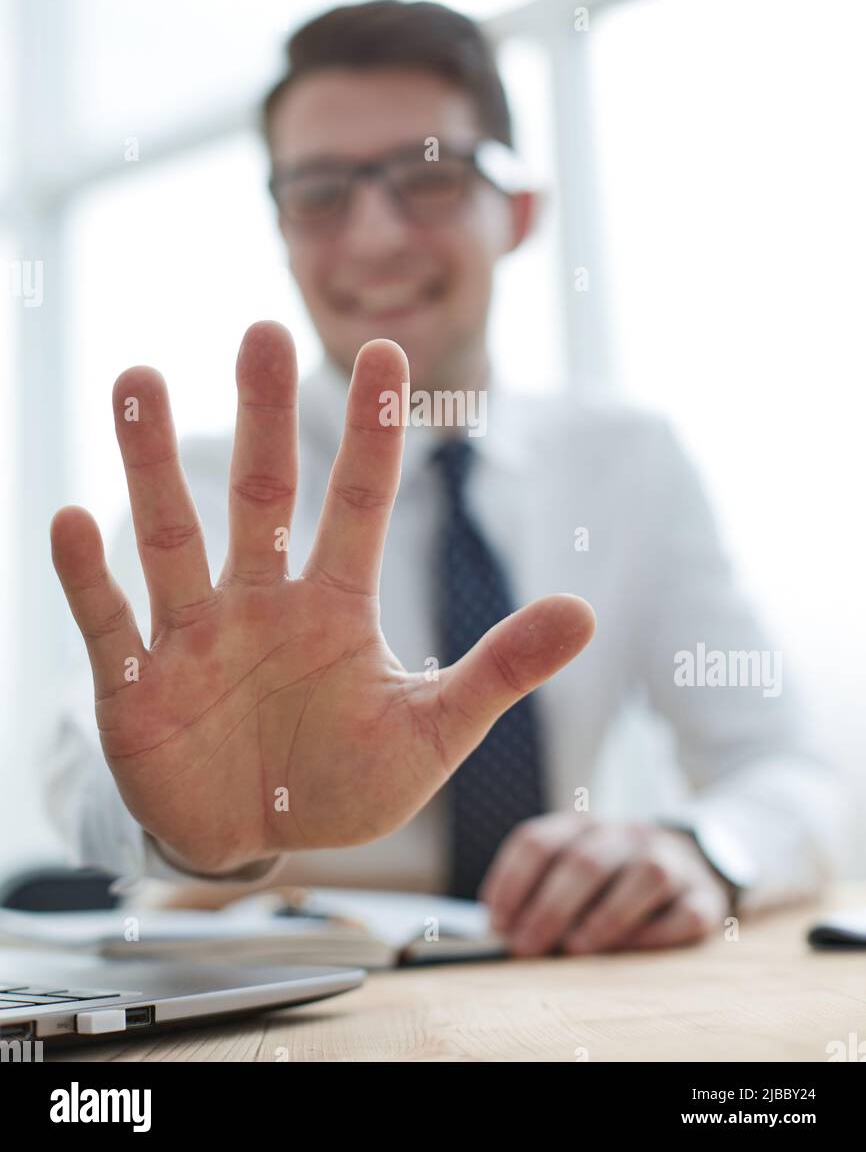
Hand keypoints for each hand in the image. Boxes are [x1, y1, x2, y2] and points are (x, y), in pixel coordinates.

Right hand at [51, 322, 594, 874]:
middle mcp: (260, 602)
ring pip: (172, 538)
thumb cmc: (341, 781)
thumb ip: (499, 670)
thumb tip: (587, 611)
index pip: (358, 502)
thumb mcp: (431, 732)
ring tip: (140, 380)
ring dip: (153, 465)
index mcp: (333, 606)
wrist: (253, 841)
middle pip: (260, 499)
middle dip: (262, 420)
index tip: (387, 352)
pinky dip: (89, 577)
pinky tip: (71, 516)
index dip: (372, 432)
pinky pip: (110, 623)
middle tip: (261, 332)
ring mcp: (194, 637)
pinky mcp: (136, 686)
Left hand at [479, 813, 730, 955]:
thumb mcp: (573, 868)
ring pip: (645, 875)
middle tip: (525, 947)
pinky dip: (656, 933)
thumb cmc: (612, 878)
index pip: (538, 841)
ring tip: (576, 949)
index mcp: (584, 825)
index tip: (496, 923)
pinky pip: (687, 912)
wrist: (692, 860)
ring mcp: (671, 861)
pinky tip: (629, 951)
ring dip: (605, 915)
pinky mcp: (705, 896)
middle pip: (586, 860)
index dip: (511, 881)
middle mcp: (627, 835)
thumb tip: (501, 933)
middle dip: (549, 907)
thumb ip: (538, 892)